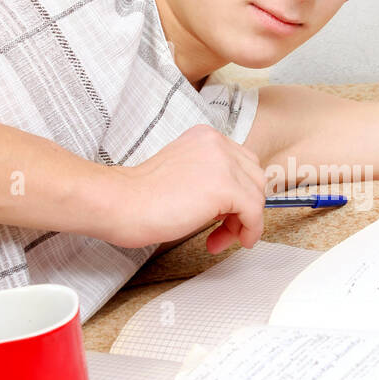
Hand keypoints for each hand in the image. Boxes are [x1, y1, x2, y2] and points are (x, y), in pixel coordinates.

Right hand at [105, 125, 266, 253]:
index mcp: (206, 137)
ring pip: (257, 196)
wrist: (121, 203)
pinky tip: (222, 242)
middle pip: (254, 178)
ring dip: (242, 224)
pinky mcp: (225, 187)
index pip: (242, 164)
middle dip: (244, 209)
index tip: (224, 215)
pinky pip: (254, 213)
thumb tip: (234, 203)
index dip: (239, 193)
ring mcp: (223, 163)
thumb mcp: (184, 175)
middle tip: (223, 230)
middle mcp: (217, 144)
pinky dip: (247, 231)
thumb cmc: (140, 197)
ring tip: (218, 240)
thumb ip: (210, 178)